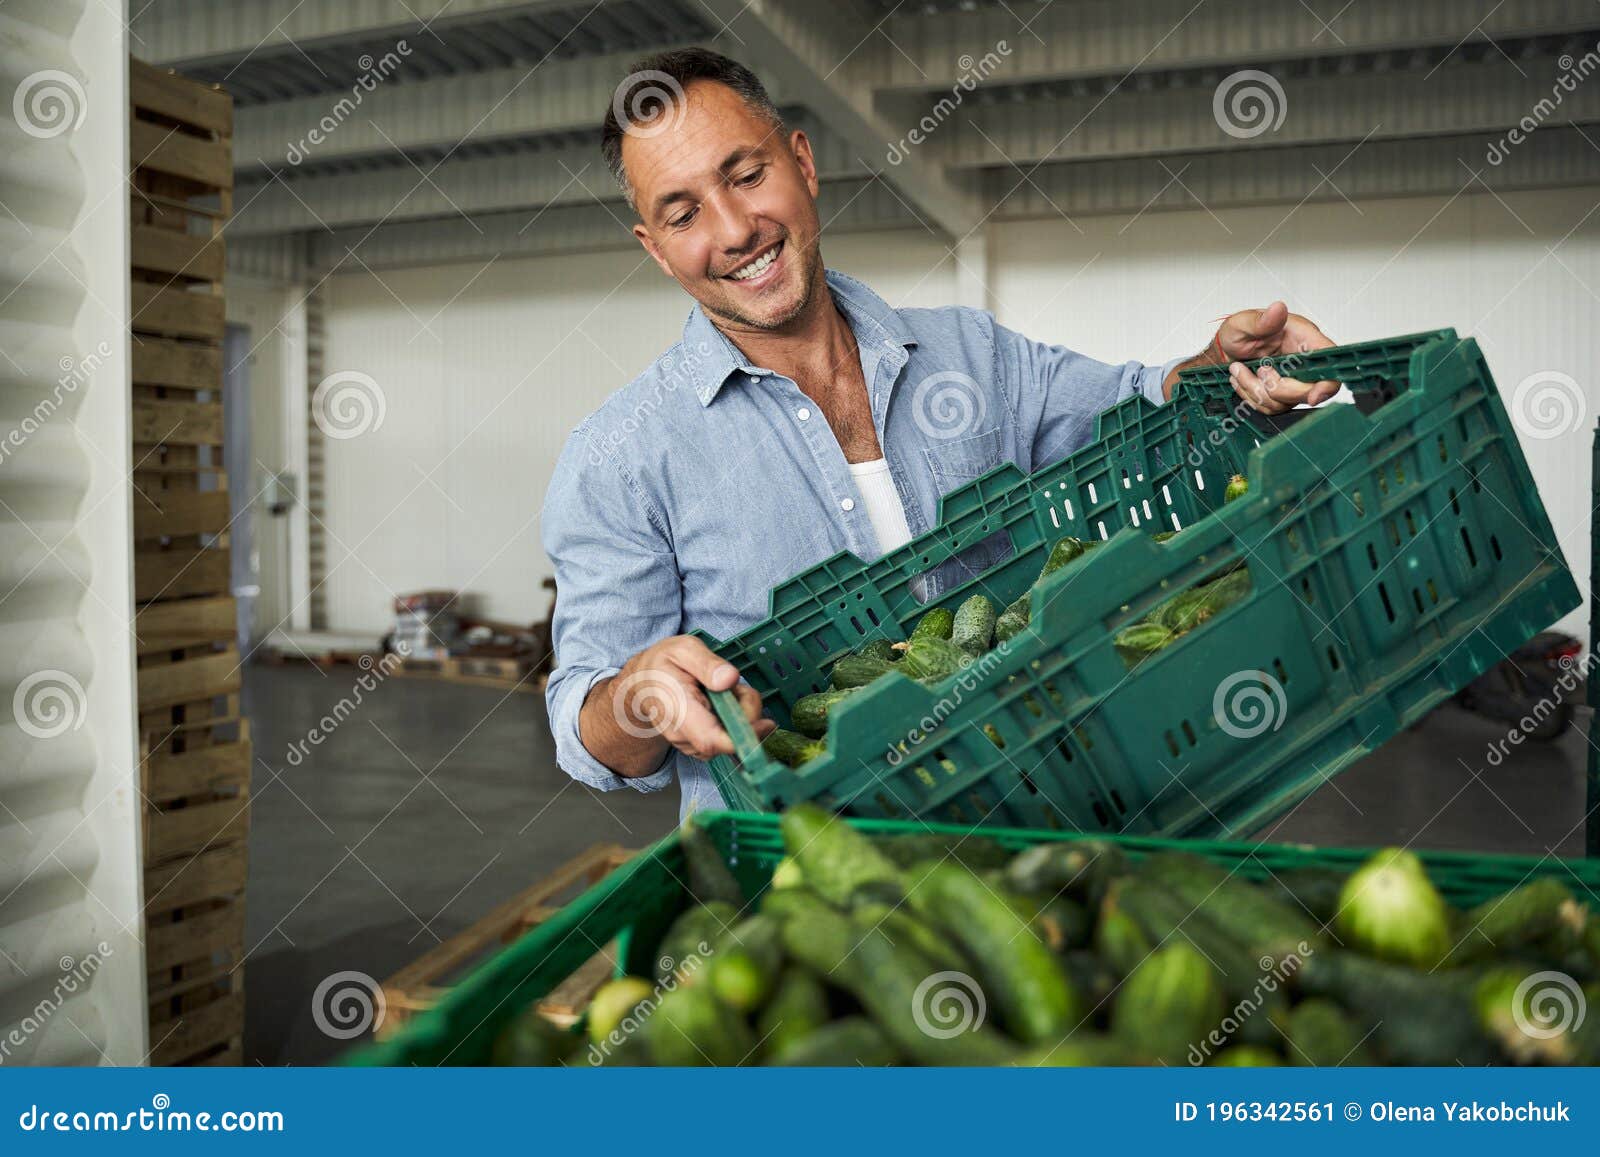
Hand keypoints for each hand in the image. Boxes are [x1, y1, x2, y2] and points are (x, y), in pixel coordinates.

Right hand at [607, 635, 772, 762]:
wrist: (640, 684)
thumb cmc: (662, 664)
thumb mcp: (683, 649)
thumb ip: (707, 663)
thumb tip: (730, 679)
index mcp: (677, 709)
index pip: (712, 740)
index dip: (744, 736)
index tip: (767, 722)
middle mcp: (682, 735)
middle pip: (728, 741)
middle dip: (746, 715)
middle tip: (737, 687)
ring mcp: (689, 744)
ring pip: (729, 739)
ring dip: (739, 716)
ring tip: (721, 690)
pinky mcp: (697, 746)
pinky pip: (724, 739)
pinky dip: (732, 721)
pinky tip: (719, 703)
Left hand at [1217, 300, 1338, 413]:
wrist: (1223, 350)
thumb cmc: (1237, 333)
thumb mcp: (1243, 322)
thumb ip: (1262, 320)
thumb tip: (1278, 309)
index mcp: (1303, 338)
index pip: (1328, 362)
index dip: (1328, 383)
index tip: (1314, 396)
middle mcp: (1302, 360)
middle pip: (1308, 390)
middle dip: (1277, 388)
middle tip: (1258, 370)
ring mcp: (1293, 379)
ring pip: (1285, 402)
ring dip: (1256, 390)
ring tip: (1240, 370)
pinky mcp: (1281, 394)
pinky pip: (1271, 407)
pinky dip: (1251, 397)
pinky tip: (1242, 379)